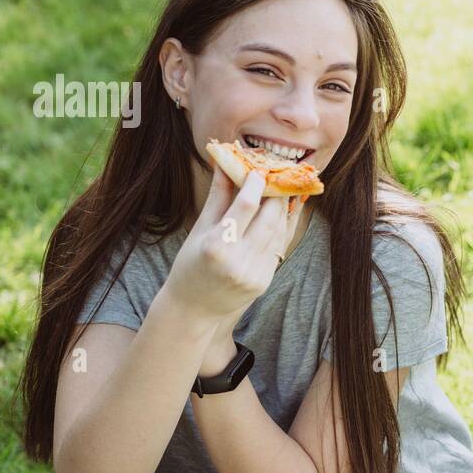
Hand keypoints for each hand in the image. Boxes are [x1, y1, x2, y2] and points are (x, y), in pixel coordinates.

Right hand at [164, 163, 299, 324]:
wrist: (194, 308)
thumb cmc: (190, 265)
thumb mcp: (199, 229)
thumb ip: (218, 197)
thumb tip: (226, 163)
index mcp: (217, 246)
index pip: (245, 206)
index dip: (256, 183)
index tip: (259, 169)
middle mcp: (238, 261)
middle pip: (269, 218)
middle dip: (276, 194)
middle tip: (277, 176)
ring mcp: (255, 274)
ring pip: (278, 232)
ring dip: (283, 209)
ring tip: (281, 191)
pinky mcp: (265, 281)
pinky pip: (278, 247)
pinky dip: (282, 228)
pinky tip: (281, 214)